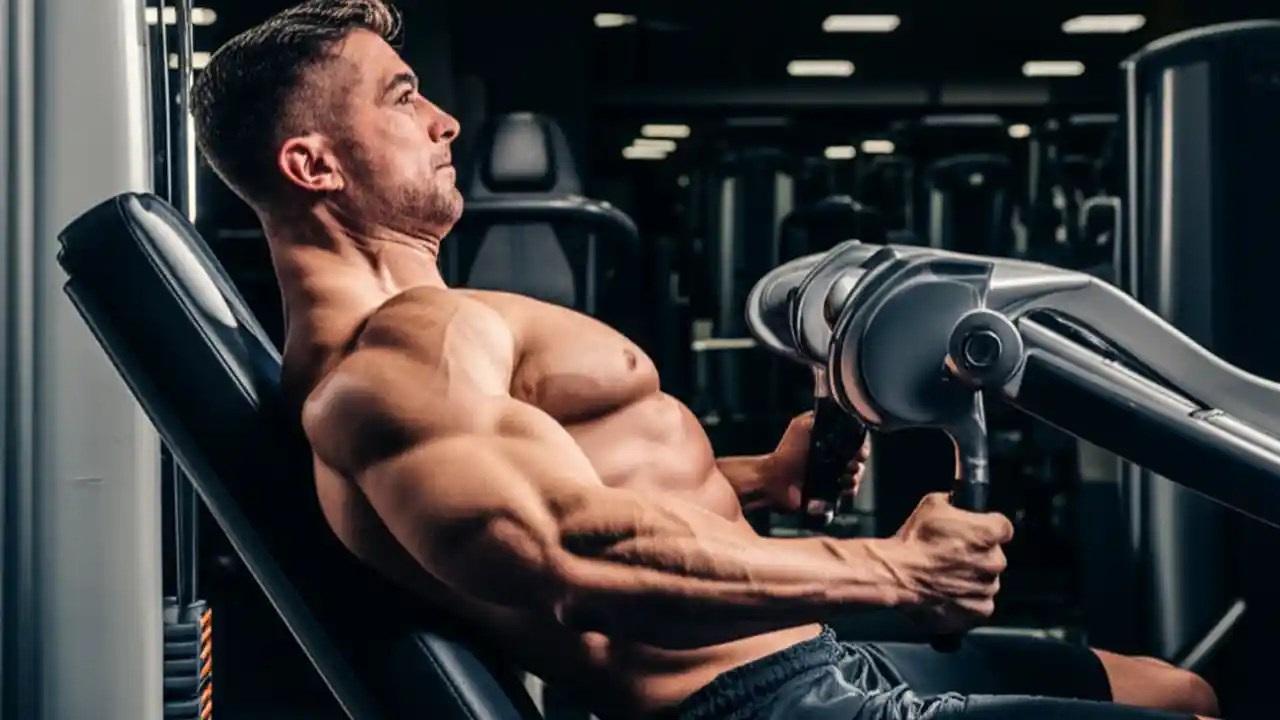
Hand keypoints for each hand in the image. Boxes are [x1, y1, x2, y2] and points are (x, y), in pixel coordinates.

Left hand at [764, 411, 869, 511]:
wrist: (777, 481)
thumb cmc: (787, 452)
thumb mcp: (801, 426)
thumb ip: (818, 418)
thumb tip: (838, 414)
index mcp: (828, 441)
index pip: (853, 440)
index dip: (859, 444)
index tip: (859, 449)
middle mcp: (832, 457)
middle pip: (859, 458)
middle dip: (859, 461)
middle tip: (852, 464)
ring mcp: (833, 475)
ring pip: (856, 474)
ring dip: (856, 476)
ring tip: (845, 477)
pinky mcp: (831, 492)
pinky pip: (849, 491)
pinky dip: (850, 489)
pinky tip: (843, 487)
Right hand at [882, 492, 1012, 633]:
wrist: (896, 576)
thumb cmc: (912, 543)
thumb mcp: (932, 505)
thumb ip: (954, 503)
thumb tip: (958, 503)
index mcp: (987, 533)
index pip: (1003, 527)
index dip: (987, 527)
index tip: (976, 531)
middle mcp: (993, 562)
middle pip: (994, 556)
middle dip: (977, 555)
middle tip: (952, 554)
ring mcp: (987, 588)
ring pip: (987, 580)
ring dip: (971, 578)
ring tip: (945, 575)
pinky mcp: (978, 610)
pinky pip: (980, 603)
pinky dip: (967, 600)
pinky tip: (948, 592)